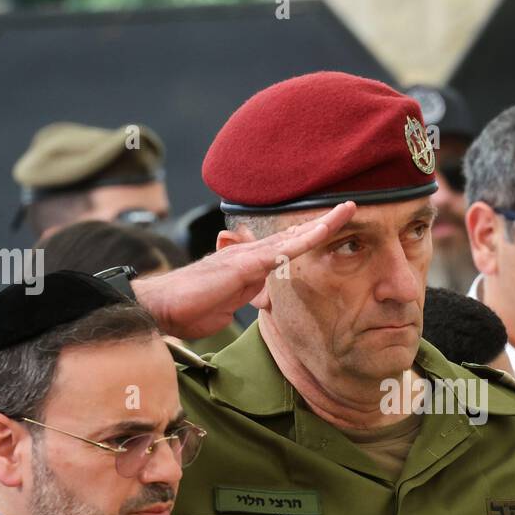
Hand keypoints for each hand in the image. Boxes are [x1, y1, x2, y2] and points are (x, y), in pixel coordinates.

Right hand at [132, 201, 356, 339]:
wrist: (163, 307)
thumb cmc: (191, 308)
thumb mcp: (228, 304)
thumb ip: (247, 296)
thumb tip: (262, 296)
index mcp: (249, 264)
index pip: (286, 246)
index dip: (310, 236)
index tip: (333, 227)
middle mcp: (250, 253)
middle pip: (294, 234)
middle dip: (323, 221)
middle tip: (351, 206)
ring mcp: (247, 256)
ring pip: (292, 237)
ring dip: (321, 224)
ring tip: (348, 209)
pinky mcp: (244, 265)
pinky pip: (280, 251)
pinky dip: (303, 241)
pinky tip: (322, 232)